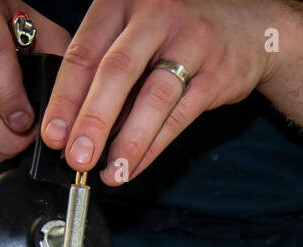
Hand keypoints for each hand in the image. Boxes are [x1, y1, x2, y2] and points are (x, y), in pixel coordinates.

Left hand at [41, 0, 279, 184]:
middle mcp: (156, 15)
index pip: (85, 51)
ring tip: (109, 173)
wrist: (251, 28)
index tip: (51, 134)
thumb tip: (70, 124)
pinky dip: (153, 147)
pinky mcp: (217, 74)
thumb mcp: (135, 31)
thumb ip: (104, 65)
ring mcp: (191, 42)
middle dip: (91, 121)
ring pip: (152, 98)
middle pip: (116, 73)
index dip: (65, 98)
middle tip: (74, 158)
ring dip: (127, 142)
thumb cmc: (179, 32)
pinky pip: (179, 117)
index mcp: (123, 2)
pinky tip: (134, 166)